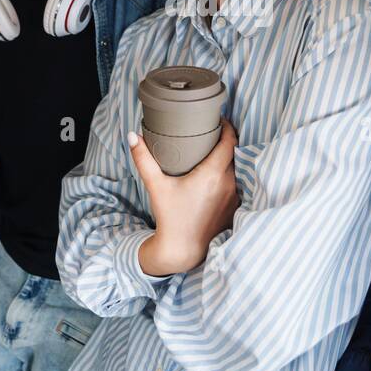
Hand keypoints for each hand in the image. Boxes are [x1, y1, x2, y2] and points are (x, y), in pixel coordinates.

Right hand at [131, 118, 239, 275]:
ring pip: (236, 168)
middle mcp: (229, 183)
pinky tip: (219, 174)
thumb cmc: (170, 217)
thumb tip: (133, 136)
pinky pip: (236, 184)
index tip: (220, 120)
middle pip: (234, 153)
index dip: (228, 127)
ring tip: (215, 151)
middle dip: (226, 140)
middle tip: (213, 133)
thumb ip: (143, 159)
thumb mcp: (156, 185)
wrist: (182, 249)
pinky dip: (229, 175)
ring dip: (228, 158)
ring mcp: (234, 196)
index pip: (230, 141)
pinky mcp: (234, 208)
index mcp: (213, 173)